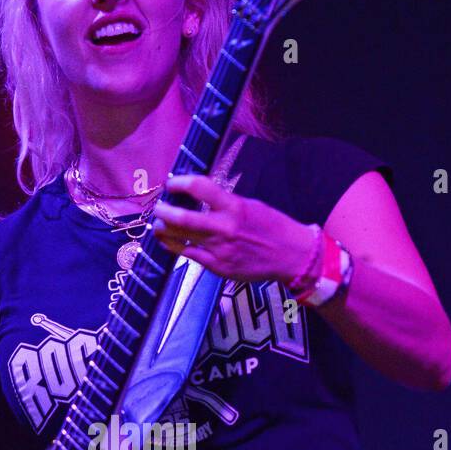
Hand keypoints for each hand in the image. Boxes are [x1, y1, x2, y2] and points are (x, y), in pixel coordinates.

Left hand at [151, 172, 315, 284]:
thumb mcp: (251, 205)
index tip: (172, 183)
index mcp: (234, 207)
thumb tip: (199, 196)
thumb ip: (225, 202)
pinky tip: (169, 242)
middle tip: (159, 207)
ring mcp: (219, 249)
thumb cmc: (273, 227)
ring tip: (158, 225)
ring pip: (180, 238)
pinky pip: (189, 255)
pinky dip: (175, 247)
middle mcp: (224, 227)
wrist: (291, 256)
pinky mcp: (218, 266)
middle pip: (182, 217)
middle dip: (164, 211)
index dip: (179, 183)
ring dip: (164, 230)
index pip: (199, 187)